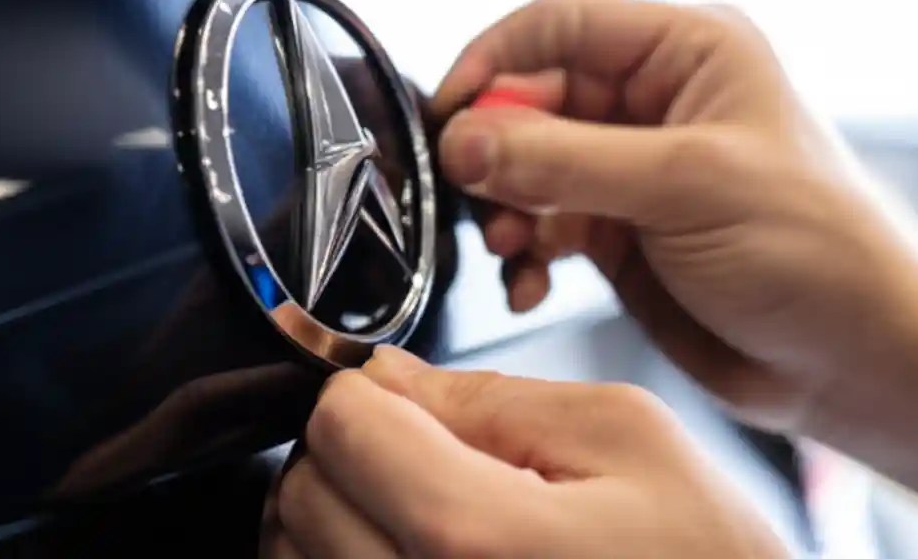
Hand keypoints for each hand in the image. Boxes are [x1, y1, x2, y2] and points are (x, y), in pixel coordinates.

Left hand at [260, 346, 787, 557]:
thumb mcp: (625, 437)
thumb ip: (489, 397)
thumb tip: (385, 377)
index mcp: (481, 540)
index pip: (340, 428)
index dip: (364, 392)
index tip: (398, 396)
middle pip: (301, 493)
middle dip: (349, 450)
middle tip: (420, 451)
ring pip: (292, 554)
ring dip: (338, 511)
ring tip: (424, 507)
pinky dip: (344, 558)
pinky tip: (412, 549)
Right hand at [432, 0, 917, 431]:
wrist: (853, 359)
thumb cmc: (817, 252)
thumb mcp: (688, 187)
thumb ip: (566, 160)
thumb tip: (466, 140)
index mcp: (687, 53)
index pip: (559, 25)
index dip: (493, 60)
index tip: (448, 112)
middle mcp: (653, 102)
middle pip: (530, 99)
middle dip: (493, 151)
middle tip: (473, 196)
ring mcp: (631, 169)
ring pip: (524, 166)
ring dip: (503, 208)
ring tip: (512, 248)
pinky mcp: (617, 230)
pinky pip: (539, 225)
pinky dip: (522, 255)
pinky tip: (531, 284)